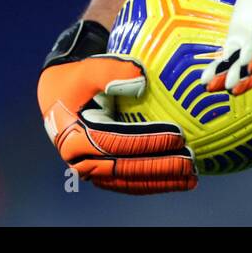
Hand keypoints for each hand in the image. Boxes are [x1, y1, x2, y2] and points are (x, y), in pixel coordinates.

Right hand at [37, 20, 196, 193]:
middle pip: (125, 168)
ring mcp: (90, 171)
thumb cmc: (80, 79)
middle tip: (190, 161)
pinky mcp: (100, 175)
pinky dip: (153, 183)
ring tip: (191, 177)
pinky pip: (128, 182)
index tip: (178, 136)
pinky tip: (177, 180)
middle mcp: (80, 160)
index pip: (117, 142)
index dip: (148, 141)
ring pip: (129, 181)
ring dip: (161, 182)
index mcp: (75, 136)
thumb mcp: (90, 69)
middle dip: (161, 168)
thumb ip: (112, 70)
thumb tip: (142, 81)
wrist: (60, 95)